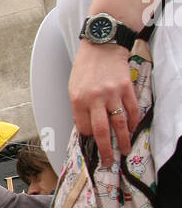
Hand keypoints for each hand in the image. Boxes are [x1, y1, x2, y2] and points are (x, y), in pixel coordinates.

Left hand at [68, 41, 139, 167]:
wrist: (102, 45)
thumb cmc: (86, 67)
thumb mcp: (73, 87)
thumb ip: (80, 108)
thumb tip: (86, 128)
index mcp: (77, 99)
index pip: (84, 127)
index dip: (89, 137)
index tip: (93, 142)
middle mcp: (94, 98)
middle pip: (101, 131)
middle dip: (106, 150)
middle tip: (109, 161)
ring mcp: (112, 93)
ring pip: (119, 123)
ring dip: (123, 140)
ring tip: (124, 150)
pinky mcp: (126, 88)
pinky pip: (132, 110)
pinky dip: (133, 122)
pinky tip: (132, 130)